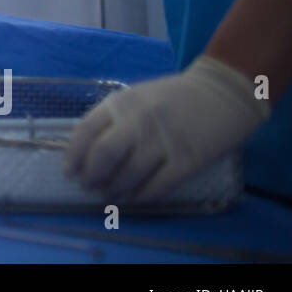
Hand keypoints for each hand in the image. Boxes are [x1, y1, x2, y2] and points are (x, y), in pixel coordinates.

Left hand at [64, 55, 267, 200]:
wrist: (222, 93)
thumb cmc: (174, 97)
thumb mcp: (136, 97)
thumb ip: (113, 118)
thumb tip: (86, 150)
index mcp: (122, 102)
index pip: (86, 130)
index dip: (73, 155)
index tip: (68, 172)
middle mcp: (139, 120)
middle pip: (104, 154)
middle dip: (92, 176)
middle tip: (89, 186)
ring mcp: (164, 140)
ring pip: (130, 174)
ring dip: (115, 189)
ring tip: (111, 194)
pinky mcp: (188, 159)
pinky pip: (158, 186)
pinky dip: (142, 196)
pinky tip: (135, 197)